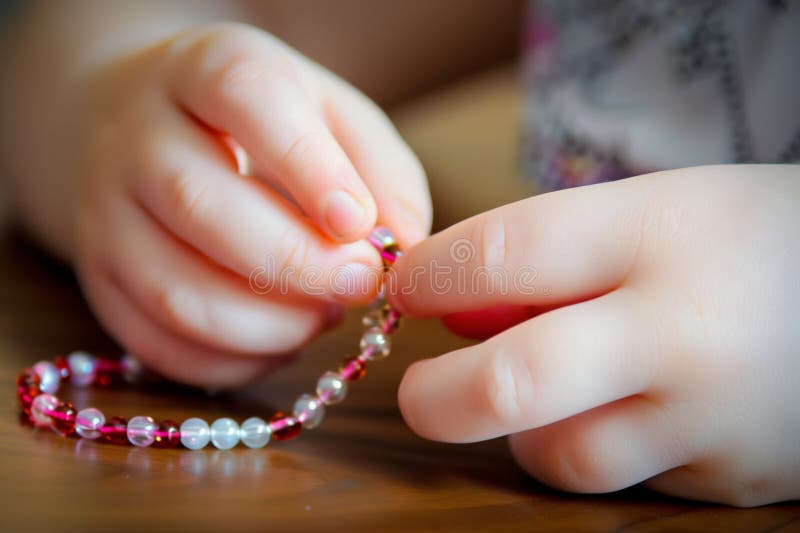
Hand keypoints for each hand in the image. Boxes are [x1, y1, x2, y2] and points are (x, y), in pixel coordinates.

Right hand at [72, 23, 430, 386]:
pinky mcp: (100, 280)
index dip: (308, 166)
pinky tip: (281, 340)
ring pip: (173, 289)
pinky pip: (158, 343)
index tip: (359, 223)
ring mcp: (105, 213)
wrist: (150, 128)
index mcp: (204, 70)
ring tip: (322, 315)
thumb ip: (381, 174)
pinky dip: (234, 362)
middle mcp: (139, 136)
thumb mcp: (335, 119)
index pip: (245, 99)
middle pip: (199, 204)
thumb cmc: (266, 128)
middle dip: (296, 263)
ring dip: (268, 325)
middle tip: (360, 285)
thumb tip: (403, 252)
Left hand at [390, 165, 798, 505]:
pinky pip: (625, 480)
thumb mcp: (652, 212)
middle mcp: (684, 335)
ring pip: (562, 456)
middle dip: (438, 395)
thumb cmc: (748, 238)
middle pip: (516, 383)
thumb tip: (456, 316)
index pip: (506, 253)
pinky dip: (593, 447)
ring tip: (536, 397)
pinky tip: (617, 413)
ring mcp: (711, 422)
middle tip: (416, 392)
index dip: (431, 275)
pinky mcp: (730, 482)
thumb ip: (549, 261)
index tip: (402, 288)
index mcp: (659, 236)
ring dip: (520, 432)